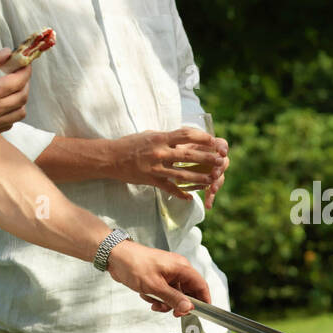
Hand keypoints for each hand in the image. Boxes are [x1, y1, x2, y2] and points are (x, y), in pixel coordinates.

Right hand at [0, 50, 29, 135]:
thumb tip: (10, 53)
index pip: (19, 81)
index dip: (26, 71)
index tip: (25, 64)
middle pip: (22, 97)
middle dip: (24, 84)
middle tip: (18, 75)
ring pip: (19, 113)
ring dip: (20, 100)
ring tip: (11, 90)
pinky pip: (8, 124)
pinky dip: (11, 113)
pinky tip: (2, 104)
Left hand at [106, 242, 211, 315]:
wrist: (115, 257)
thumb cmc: (134, 265)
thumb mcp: (155, 286)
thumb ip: (173, 298)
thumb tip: (189, 308)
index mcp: (181, 267)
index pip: (201, 285)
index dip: (203, 300)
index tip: (201, 313)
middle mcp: (177, 269)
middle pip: (188, 292)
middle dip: (178, 304)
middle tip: (171, 312)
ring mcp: (168, 273)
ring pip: (175, 295)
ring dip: (165, 302)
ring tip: (153, 302)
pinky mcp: (159, 277)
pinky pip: (164, 292)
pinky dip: (157, 297)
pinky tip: (146, 295)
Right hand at [111, 127, 227, 198]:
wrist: (112, 158)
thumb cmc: (132, 144)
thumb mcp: (151, 135)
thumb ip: (168, 137)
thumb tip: (187, 137)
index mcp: (161, 138)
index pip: (186, 135)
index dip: (202, 138)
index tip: (214, 141)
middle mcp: (159, 152)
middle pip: (188, 155)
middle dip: (207, 158)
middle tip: (220, 162)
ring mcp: (155, 167)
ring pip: (182, 174)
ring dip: (199, 178)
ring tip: (212, 180)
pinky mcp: (151, 180)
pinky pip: (169, 188)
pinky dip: (180, 194)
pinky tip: (190, 198)